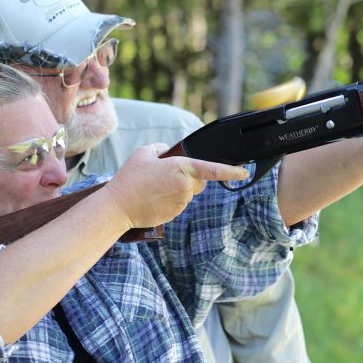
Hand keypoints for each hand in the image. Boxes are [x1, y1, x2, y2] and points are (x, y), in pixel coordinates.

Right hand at [104, 143, 249, 227]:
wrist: (118, 207)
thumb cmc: (130, 178)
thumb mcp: (144, 153)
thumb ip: (162, 149)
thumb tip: (170, 154)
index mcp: (181, 168)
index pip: (212, 169)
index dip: (231, 171)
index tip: (244, 172)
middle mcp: (186, 186)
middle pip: (199, 180)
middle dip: (189, 177)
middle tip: (164, 176)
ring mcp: (182, 202)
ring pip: (189, 192)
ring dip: (177, 188)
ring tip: (154, 187)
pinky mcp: (176, 213)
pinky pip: (180, 203)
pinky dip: (171, 199)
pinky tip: (155, 197)